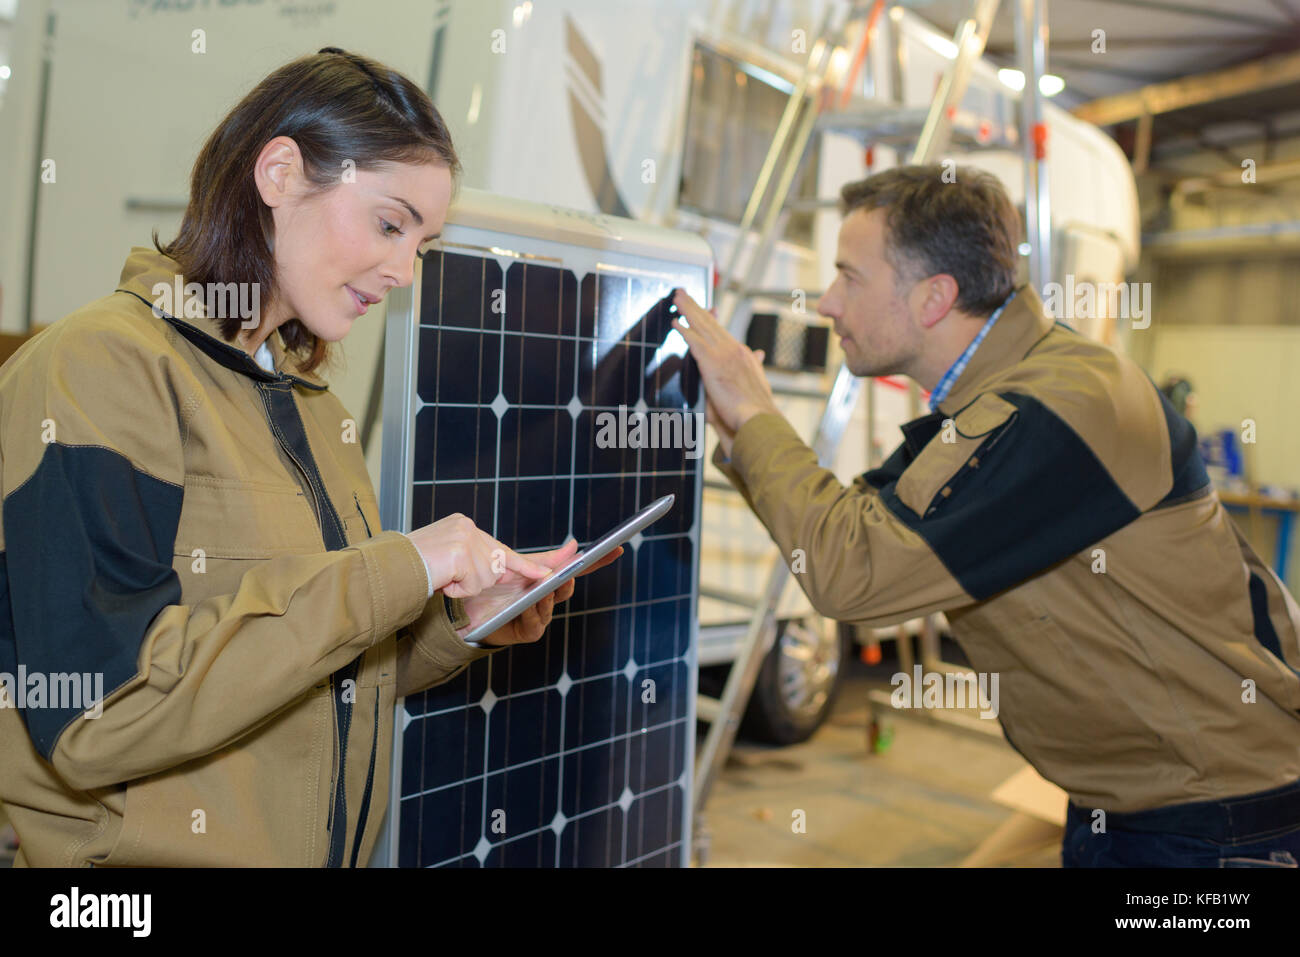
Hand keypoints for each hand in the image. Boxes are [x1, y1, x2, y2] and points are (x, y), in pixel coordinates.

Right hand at [406, 513, 552, 598]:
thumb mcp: (447, 561)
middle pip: (497, 565)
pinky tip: (441, 580)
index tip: (552, 569)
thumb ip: (471, 562)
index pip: (501, 549)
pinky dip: (457, 591)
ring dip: (464, 587)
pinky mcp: (461, 553)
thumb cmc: (411, 569)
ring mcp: (465, 538)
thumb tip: (497, 573)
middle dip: (489, 579)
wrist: (385, 569)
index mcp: (463, 526)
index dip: (527, 564)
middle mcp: (467, 527)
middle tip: (466, 578)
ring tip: (440, 578)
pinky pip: (473, 585)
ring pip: (486, 579)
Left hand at [459, 540, 625, 647]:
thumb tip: (576, 545)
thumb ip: (546, 559)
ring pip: (552, 606)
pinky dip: (532, 614)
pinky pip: (536, 624)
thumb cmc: (493, 586)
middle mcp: (547, 597)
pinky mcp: (527, 631)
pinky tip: (528, 606)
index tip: (617, 548)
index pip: (578, 568)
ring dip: (547, 597)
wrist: (465, 608)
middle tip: (568, 575)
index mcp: (548, 579)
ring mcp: (539, 615)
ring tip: (544, 588)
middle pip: (567, 589)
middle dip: (568, 582)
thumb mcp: (517, 565)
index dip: (599, 560)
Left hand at [670, 289, 780, 452]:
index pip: (722, 331)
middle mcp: (733, 349)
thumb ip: (753, 365)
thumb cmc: (756, 407)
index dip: (709, 318)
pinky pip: (694, 341)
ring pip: (702, 326)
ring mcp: (723, 354)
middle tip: (683, 293)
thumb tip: (758, 355)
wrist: (758, 416)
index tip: (703, 308)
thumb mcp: (757, 381)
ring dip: (688, 310)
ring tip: (677, 297)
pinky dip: (683, 330)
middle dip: (695, 307)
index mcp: (743, 354)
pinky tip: (674, 322)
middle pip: (710, 323)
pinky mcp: (712, 363)